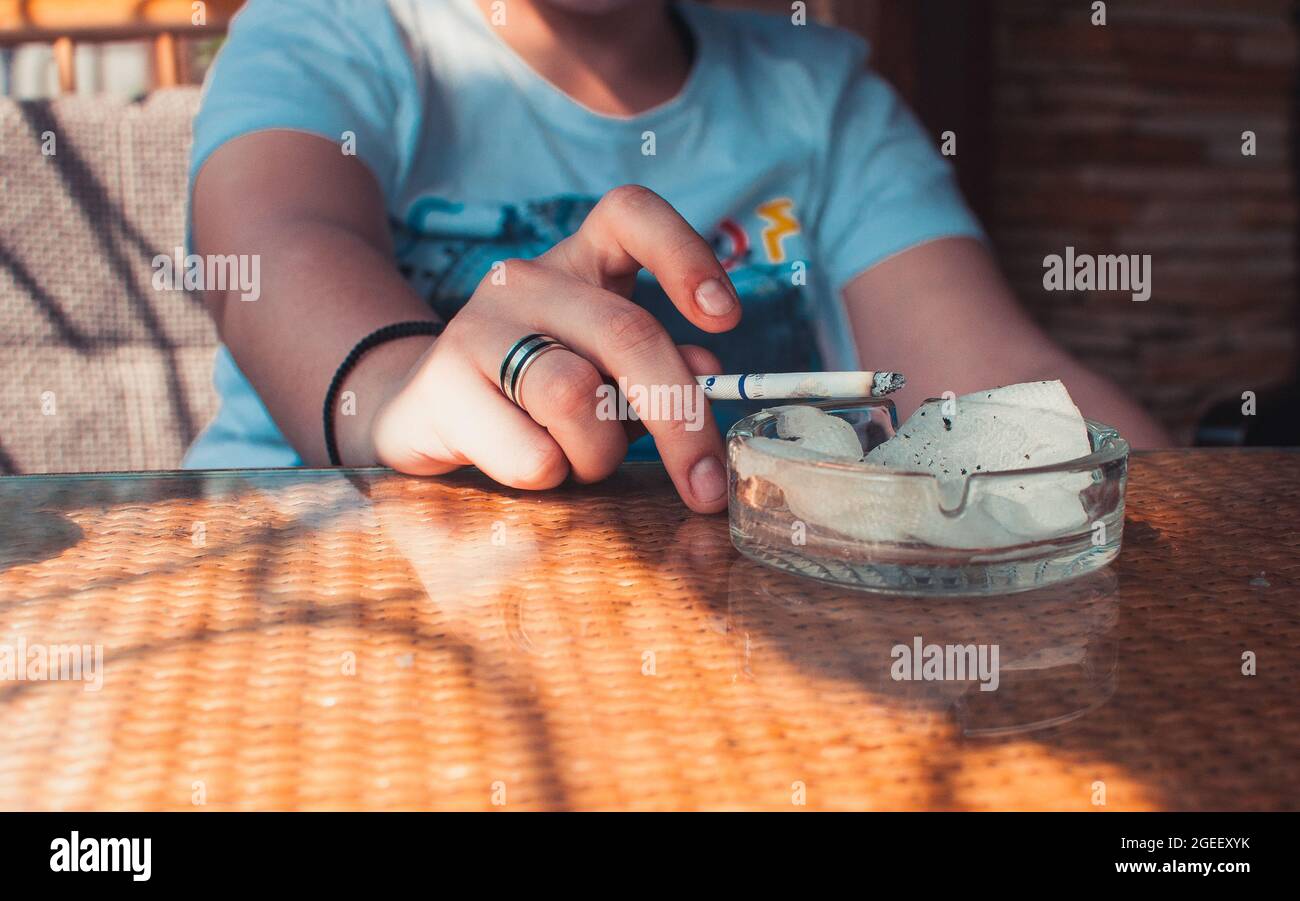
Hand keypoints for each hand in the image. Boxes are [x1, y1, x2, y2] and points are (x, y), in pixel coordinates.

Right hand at [367, 185, 742, 511]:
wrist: (422, 413)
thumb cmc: (534, 394)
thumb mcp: (604, 371)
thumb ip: (657, 367)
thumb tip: (706, 369)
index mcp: (578, 263)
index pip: (631, 213)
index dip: (687, 257)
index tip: (727, 320)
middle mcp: (526, 281)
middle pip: (627, 333)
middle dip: (682, 420)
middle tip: (708, 487)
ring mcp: (477, 329)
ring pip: (576, 398)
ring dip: (601, 455)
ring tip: (580, 460)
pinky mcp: (443, 388)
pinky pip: (532, 454)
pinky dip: (553, 478)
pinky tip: (530, 467)